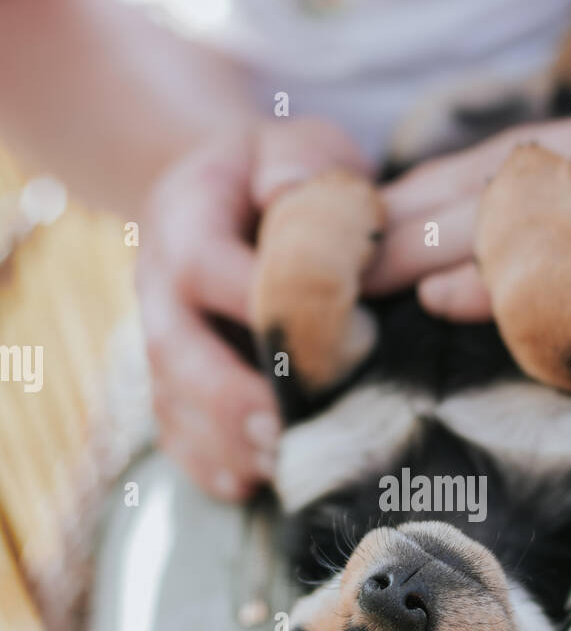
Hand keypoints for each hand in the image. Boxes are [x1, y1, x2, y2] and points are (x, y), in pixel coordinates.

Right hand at [138, 118, 370, 498]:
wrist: (225, 196)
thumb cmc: (279, 175)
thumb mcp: (297, 144)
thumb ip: (299, 163)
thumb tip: (292, 195)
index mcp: (184, 220)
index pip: (210, 266)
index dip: (272, 304)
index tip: (353, 334)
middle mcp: (157, 286)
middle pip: (172, 350)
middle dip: (227, 397)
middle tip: (285, 435)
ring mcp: (159, 339)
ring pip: (170, 402)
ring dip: (221, 444)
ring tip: (280, 471)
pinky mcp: (170, 382)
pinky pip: (174, 433)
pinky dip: (207, 466)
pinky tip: (250, 486)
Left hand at [367, 74, 570, 322]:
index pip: (510, 155)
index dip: (435, 182)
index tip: (374, 209)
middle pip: (485, 184)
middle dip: (399, 217)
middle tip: (322, 250)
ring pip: (507, 221)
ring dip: (419, 246)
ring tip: (346, 276)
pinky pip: (568, 268)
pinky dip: (500, 280)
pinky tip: (442, 294)